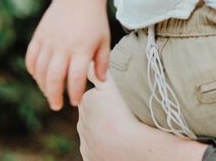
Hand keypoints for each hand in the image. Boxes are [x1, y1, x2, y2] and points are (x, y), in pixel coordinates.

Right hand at [25, 0, 111, 109]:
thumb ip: (102, 61)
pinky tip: (38, 76)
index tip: (74, 101)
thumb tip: (101, 82)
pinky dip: (32, 69)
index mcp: (82, 48)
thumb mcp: (104, 39)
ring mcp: (49, 39)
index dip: (73, 93)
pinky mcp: (40, 34)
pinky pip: (31, 56)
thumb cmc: (94, 18)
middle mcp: (64, 45)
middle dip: (54, 95)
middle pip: (53, 77)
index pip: (75, 78)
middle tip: (56, 105)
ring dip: (42, 85)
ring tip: (48, 93)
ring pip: (39, 69)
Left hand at [77, 70, 207, 160]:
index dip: (110, 98)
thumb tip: (89, 63)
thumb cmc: (126, 113)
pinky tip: (118, 145)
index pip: (96, 96)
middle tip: (124, 116)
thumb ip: (100, 73)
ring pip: (95, 134)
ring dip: (105, 132)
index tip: (121, 103)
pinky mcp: (91, 158)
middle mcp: (82, 124)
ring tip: (124, 131)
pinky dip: (106, 148)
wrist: (134, 147)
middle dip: (105, 115)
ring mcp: (86, 143)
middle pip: (95, 116)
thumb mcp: (113, 86)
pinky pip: (98, 151)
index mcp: (86, 103)